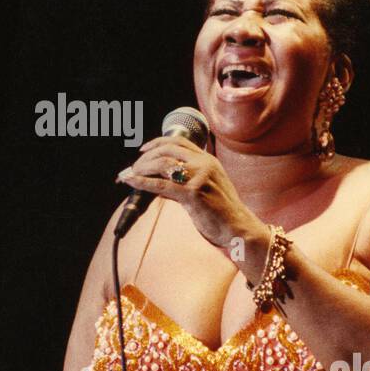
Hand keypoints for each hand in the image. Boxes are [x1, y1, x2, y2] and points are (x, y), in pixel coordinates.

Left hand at [116, 136, 262, 251]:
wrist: (239, 228)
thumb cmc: (222, 211)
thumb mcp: (207, 186)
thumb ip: (187, 178)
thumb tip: (159, 177)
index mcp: (208, 160)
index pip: (178, 142)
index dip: (157, 143)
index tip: (144, 149)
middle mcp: (204, 164)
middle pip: (167, 150)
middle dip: (146, 157)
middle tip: (134, 167)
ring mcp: (199, 177)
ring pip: (162, 164)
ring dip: (142, 168)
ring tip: (131, 175)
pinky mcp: (193, 194)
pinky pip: (161, 184)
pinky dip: (142, 182)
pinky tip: (130, 181)